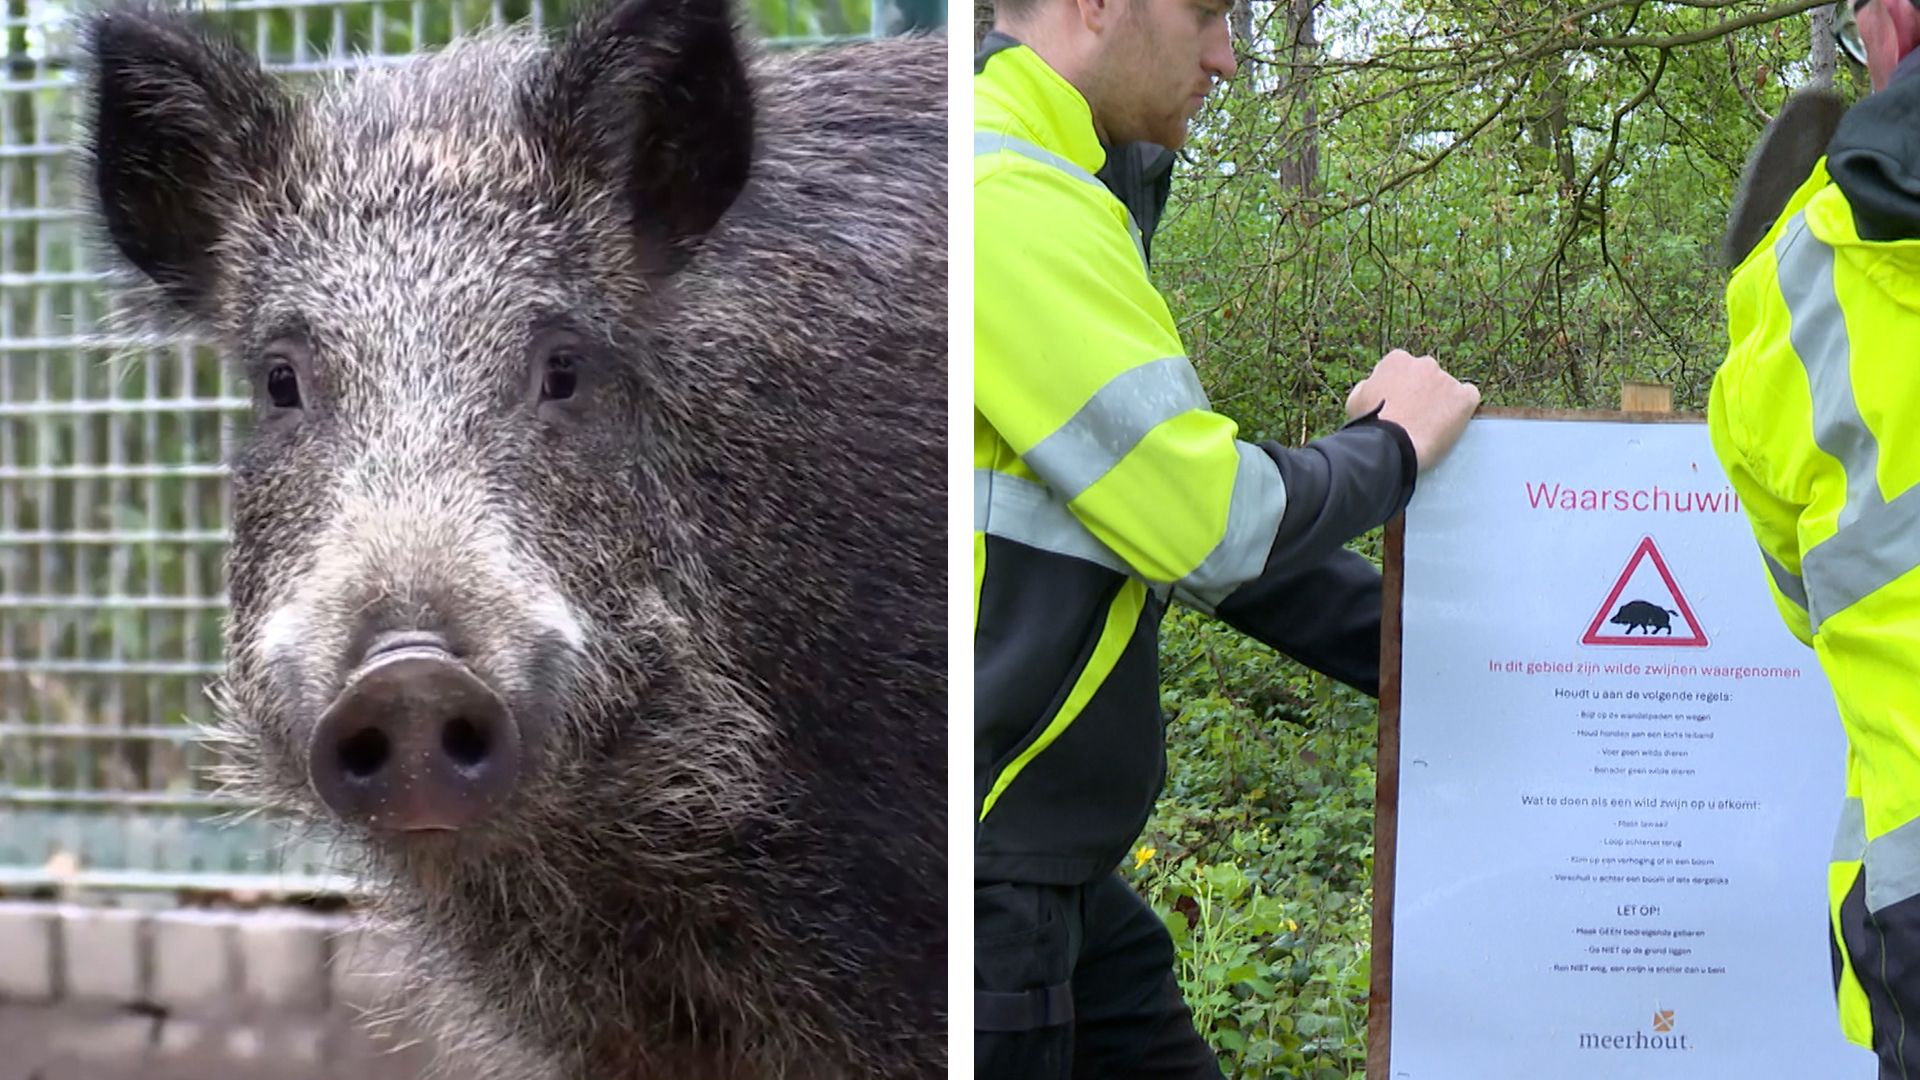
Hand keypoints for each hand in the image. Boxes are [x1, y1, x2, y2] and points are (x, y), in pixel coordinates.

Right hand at [1345, 349, 1479, 471]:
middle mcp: (1424, 363)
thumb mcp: (1355, 399)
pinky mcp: (1464, 397)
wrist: (1391, 445)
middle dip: (1423, 392)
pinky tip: (1452, 423)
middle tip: (1414, 416)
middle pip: (1427, 376)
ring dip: (1441, 402)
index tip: (1398, 403)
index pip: (1403, 368)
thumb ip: (1369, 385)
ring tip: (1431, 427)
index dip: (1401, 388)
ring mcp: (1446, 379)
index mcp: (1397, 360)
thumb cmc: (1370, 425)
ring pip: (1447, 388)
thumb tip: (1374, 385)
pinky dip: (1463, 408)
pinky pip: (1469, 397)